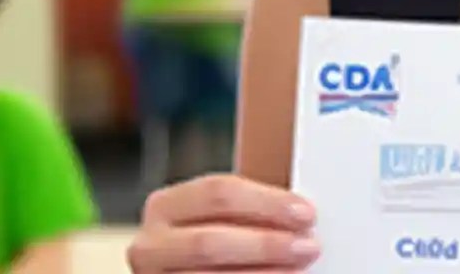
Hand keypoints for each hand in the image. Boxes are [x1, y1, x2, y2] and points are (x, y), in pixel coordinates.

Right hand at [128, 174, 320, 271]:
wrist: (188, 267)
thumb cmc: (214, 236)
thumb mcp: (223, 217)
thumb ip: (251, 211)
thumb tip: (301, 214)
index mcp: (166, 206)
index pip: (218, 193)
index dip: (267, 202)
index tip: (306, 213)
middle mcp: (151, 244)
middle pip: (210, 242)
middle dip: (265, 245)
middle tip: (308, 246)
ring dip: (262, 273)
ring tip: (297, 268)